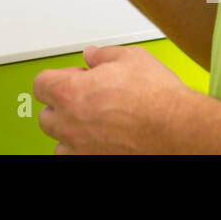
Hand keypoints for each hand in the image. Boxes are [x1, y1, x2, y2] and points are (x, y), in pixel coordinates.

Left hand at [33, 45, 196, 153]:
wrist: (180, 130)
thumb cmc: (158, 99)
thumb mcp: (130, 58)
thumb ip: (103, 55)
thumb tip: (93, 55)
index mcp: (70, 93)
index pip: (40, 85)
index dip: (55, 78)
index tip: (71, 77)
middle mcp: (70, 124)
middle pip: (46, 116)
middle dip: (62, 106)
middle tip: (85, 99)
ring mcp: (82, 149)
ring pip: (60, 143)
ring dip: (70, 132)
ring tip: (93, 124)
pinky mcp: (96, 163)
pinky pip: (78, 158)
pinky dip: (84, 150)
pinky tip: (102, 140)